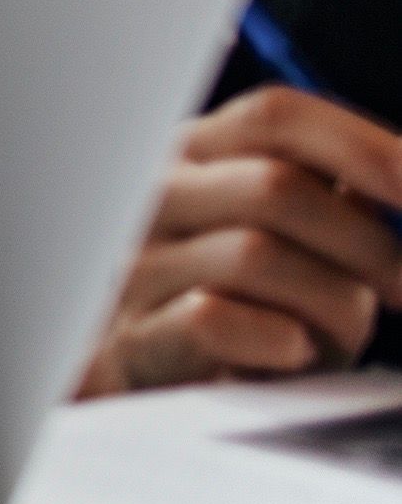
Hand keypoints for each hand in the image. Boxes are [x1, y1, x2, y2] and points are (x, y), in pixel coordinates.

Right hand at [82, 85, 401, 392]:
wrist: (174, 387)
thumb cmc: (255, 305)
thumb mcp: (300, 238)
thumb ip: (338, 196)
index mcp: (202, 152)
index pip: (276, 116)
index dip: (363, 145)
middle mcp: (158, 194)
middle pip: (275, 185)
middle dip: (368, 245)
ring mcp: (138, 262)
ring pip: (254, 255)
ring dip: (331, 305)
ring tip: (338, 334)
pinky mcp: (134, 334)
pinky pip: (212, 319)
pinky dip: (274, 340)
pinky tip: (290, 352)